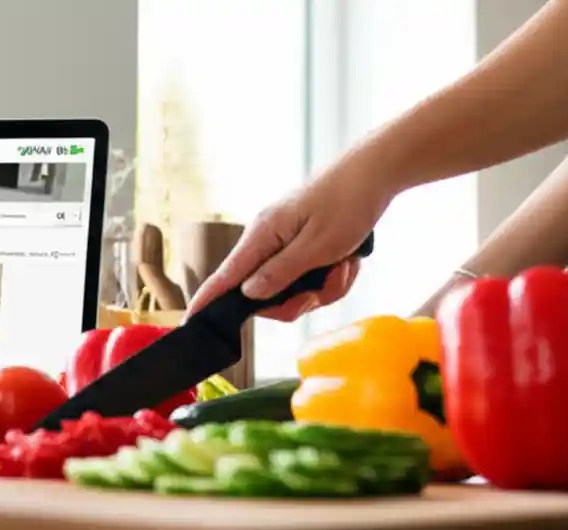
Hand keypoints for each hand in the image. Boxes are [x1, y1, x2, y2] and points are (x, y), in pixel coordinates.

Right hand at [186, 149, 395, 321]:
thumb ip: (280, 273)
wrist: (376, 172)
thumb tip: (248, 294)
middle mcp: (268, 239)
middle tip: (324, 290)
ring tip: (345, 267)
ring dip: (324, 287)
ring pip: (294, 288)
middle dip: (299, 299)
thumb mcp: (317, 246)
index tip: (192, 320)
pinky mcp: (303, 244)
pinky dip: (332, 276)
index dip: (209, 299)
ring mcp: (285, 242)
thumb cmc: (347, 202)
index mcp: (263, 235)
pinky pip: (311, 277)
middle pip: (265, 292)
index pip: (226, 275)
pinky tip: (348, 262)